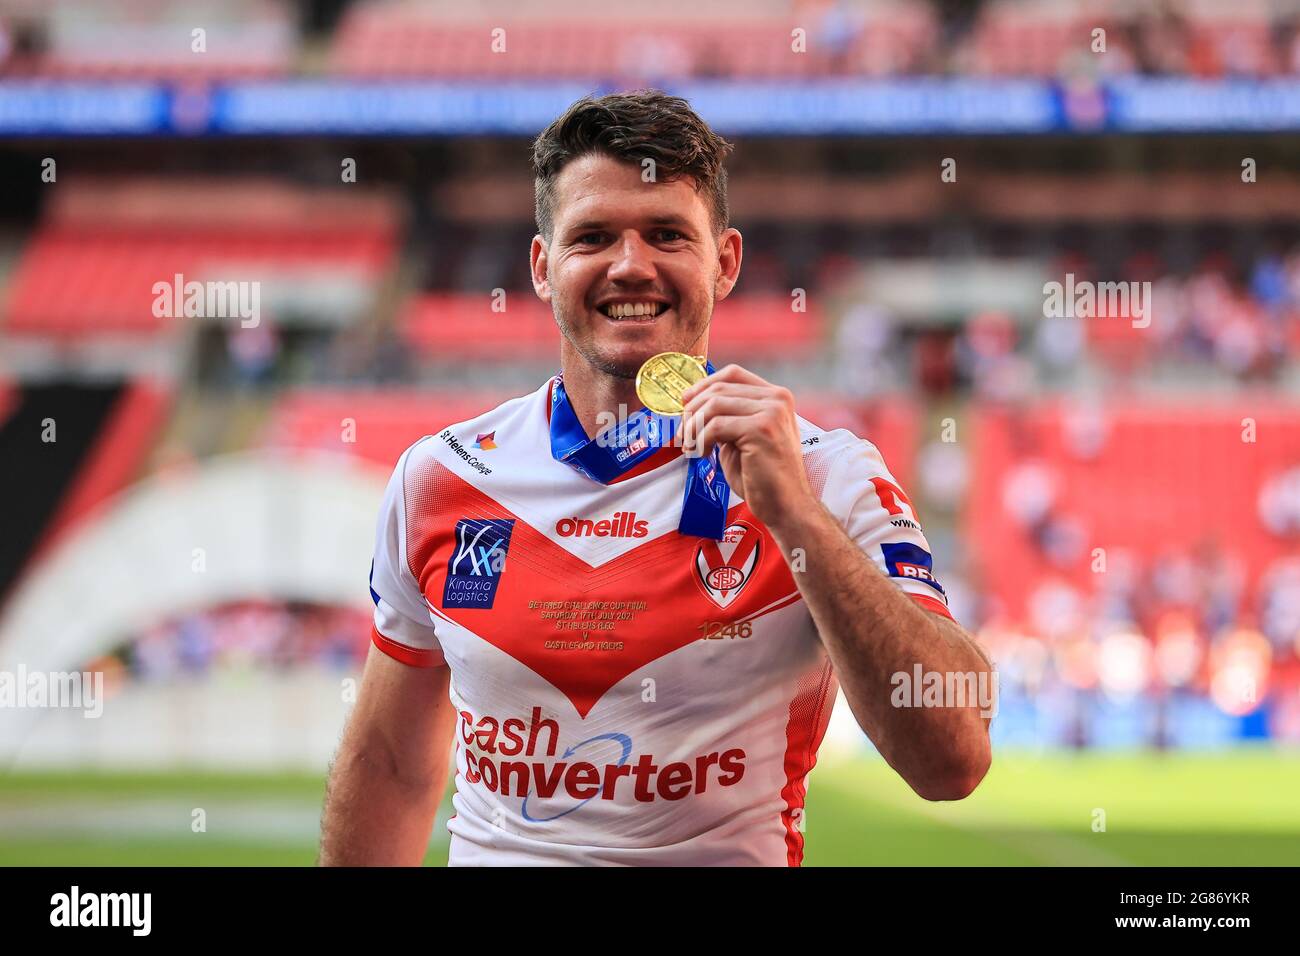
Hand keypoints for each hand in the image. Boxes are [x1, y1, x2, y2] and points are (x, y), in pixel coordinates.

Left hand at [678, 363, 816, 528]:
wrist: (785, 505)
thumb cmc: (762, 477)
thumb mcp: (743, 438)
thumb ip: (728, 417)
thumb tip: (693, 405)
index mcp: (776, 397)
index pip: (733, 374)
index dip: (704, 385)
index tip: (685, 403)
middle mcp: (777, 398)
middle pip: (720, 388)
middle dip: (693, 410)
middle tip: (683, 433)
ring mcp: (771, 412)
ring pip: (715, 405)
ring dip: (694, 426)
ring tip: (690, 446)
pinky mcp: (761, 429)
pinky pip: (716, 425)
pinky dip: (701, 439)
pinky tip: (702, 453)